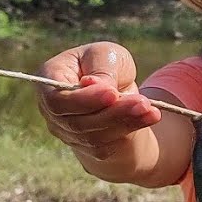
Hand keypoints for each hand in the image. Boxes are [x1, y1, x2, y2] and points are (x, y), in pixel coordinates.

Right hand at [35, 42, 161, 160]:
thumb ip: (102, 69)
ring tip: (150, 109)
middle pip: (76, 121)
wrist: (118, 91)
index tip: (111, 93)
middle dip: (112, 113)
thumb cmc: (106, 66)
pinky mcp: (89, 147)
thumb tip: (98, 86)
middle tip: (142, 102)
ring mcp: (69, 132)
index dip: (83, 100)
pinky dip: (132, 129)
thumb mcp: (106, 55)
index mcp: (49, 79)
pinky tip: (151, 117)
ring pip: (94, 136)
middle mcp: (53, 111)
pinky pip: (109, 143)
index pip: (56, 99)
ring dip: (125, 122)